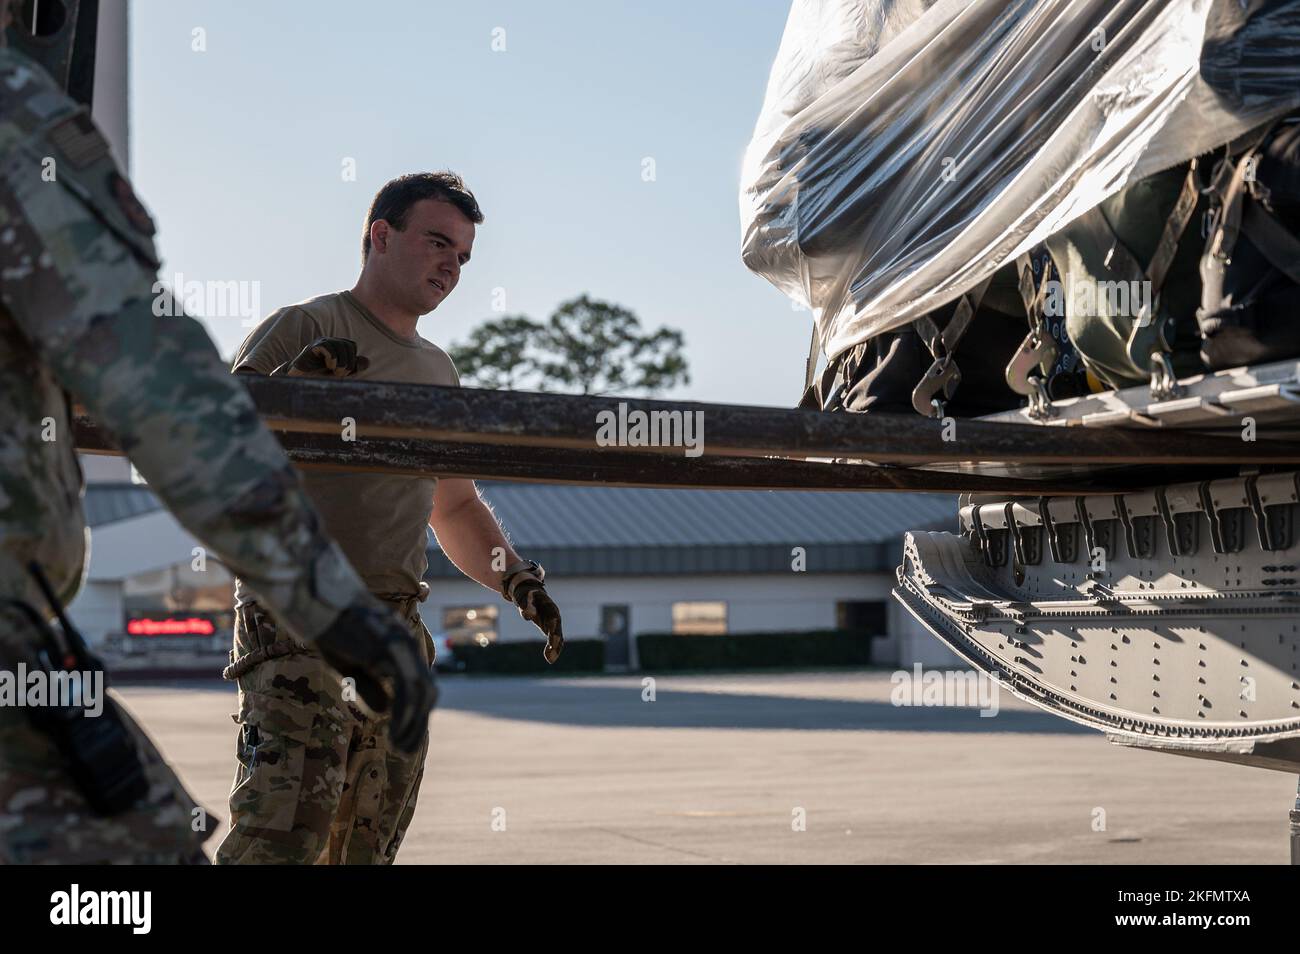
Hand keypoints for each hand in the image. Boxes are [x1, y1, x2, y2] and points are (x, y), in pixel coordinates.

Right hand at [275, 337, 369, 376]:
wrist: (300, 380)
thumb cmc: (319, 377)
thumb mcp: (340, 374)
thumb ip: (354, 367)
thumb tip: (367, 361)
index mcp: (336, 346)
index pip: (352, 347)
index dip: (352, 360)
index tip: (343, 371)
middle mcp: (329, 341)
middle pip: (349, 345)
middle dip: (348, 363)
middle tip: (338, 373)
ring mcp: (320, 343)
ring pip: (341, 346)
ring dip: (341, 363)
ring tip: (332, 370)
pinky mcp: (313, 347)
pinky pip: (329, 348)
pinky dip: (332, 359)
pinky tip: (326, 365)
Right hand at [312, 603, 435, 752]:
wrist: (317, 601)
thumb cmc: (331, 631)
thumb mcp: (350, 666)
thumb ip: (370, 685)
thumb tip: (386, 712)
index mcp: (402, 647)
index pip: (421, 686)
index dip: (417, 715)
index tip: (404, 740)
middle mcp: (407, 645)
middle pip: (427, 692)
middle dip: (418, 724)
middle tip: (405, 750)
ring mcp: (400, 645)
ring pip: (421, 693)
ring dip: (413, 724)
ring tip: (399, 748)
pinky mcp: (389, 650)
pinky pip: (407, 687)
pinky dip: (405, 714)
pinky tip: (393, 733)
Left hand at [513, 580, 563, 663]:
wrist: (529, 596)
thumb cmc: (526, 597)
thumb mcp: (524, 600)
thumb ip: (526, 606)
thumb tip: (528, 616)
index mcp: (549, 606)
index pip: (553, 616)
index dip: (553, 625)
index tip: (551, 633)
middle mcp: (555, 616)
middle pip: (557, 628)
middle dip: (555, 638)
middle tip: (552, 647)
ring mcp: (554, 624)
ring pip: (558, 637)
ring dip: (555, 648)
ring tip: (550, 660)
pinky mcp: (551, 630)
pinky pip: (554, 641)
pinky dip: (553, 650)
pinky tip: (550, 659)